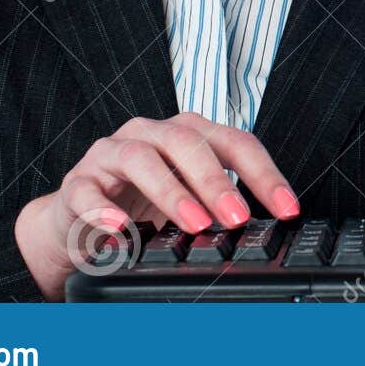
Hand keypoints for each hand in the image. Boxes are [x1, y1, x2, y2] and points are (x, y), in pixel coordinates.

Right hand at [14, 111, 298, 299]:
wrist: (77, 220)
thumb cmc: (140, 206)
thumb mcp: (188, 203)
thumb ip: (218, 206)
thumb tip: (263, 231)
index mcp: (186, 134)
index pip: (234, 142)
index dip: (264, 174)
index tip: (287, 208)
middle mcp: (150, 134)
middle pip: (187, 142)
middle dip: (217, 180)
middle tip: (237, 217)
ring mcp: (111, 154)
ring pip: (141, 158)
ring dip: (171, 192)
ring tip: (194, 223)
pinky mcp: (78, 183)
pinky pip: (88, 191)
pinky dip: (105, 210)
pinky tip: (123, 230)